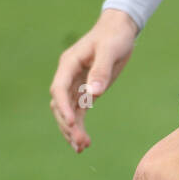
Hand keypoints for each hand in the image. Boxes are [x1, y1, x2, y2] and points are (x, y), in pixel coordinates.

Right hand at [49, 9, 138, 152]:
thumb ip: (101, 71)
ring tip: (82, 148)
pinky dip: (79, 127)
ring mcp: (75, 84)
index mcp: (69, 64)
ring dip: (72, 130)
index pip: (59, 89)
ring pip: (67, 111)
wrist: (119, 30)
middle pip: (60, 104)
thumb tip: (94, 94)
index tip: (72, 124)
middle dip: (68, 125)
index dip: (64, 107)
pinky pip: (78, 112)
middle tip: (80, 143)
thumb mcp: (110, 51)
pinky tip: (84, 142)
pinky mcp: (85, 91)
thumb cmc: (114, 37)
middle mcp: (68, 75)